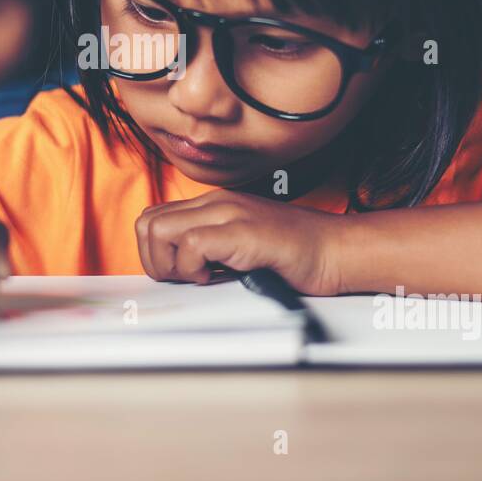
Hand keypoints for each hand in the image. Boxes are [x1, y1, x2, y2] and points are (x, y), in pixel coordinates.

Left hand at [134, 189, 348, 294]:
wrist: (335, 250)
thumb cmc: (294, 255)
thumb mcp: (239, 247)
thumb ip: (210, 248)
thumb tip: (176, 268)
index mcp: (213, 205)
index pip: (152, 220)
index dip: (155, 253)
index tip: (180, 274)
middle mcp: (216, 203)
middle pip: (146, 224)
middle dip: (155, 260)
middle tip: (185, 277)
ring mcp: (229, 214)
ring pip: (159, 231)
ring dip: (171, 264)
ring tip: (200, 276)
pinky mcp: (243, 232)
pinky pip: (192, 244)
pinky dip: (194, 268)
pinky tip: (217, 276)